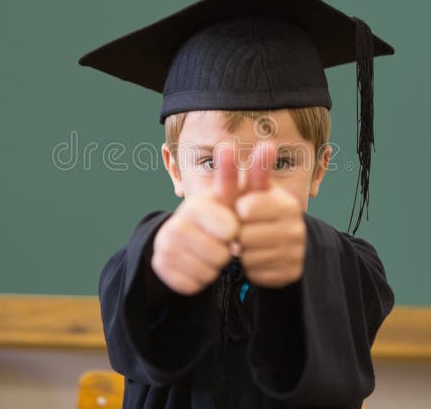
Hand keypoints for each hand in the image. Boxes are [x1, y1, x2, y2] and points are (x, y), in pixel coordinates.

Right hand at [151, 146, 240, 295]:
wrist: (181, 240)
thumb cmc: (218, 217)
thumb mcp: (236, 199)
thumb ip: (253, 178)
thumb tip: (269, 145)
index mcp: (197, 205)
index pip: (227, 227)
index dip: (232, 232)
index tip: (232, 230)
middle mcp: (176, 223)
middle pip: (217, 253)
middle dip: (225, 252)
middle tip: (222, 245)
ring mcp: (165, 245)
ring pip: (205, 271)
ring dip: (214, 267)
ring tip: (212, 255)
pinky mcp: (161, 266)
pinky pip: (191, 284)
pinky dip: (200, 280)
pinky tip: (199, 267)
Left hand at [235, 142, 306, 287]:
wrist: (289, 243)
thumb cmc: (263, 211)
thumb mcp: (258, 191)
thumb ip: (256, 171)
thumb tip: (266, 143)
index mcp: (287, 204)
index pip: (247, 207)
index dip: (238, 210)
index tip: (242, 208)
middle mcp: (296, 229)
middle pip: (244, 236)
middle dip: (238, 233)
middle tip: (244, 229)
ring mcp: (295, 254)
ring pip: (249, 257)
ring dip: (243, 251)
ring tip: (250, 243)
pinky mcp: (290, 274)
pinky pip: (256, 273)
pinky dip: (252, 267)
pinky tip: (258, 257)